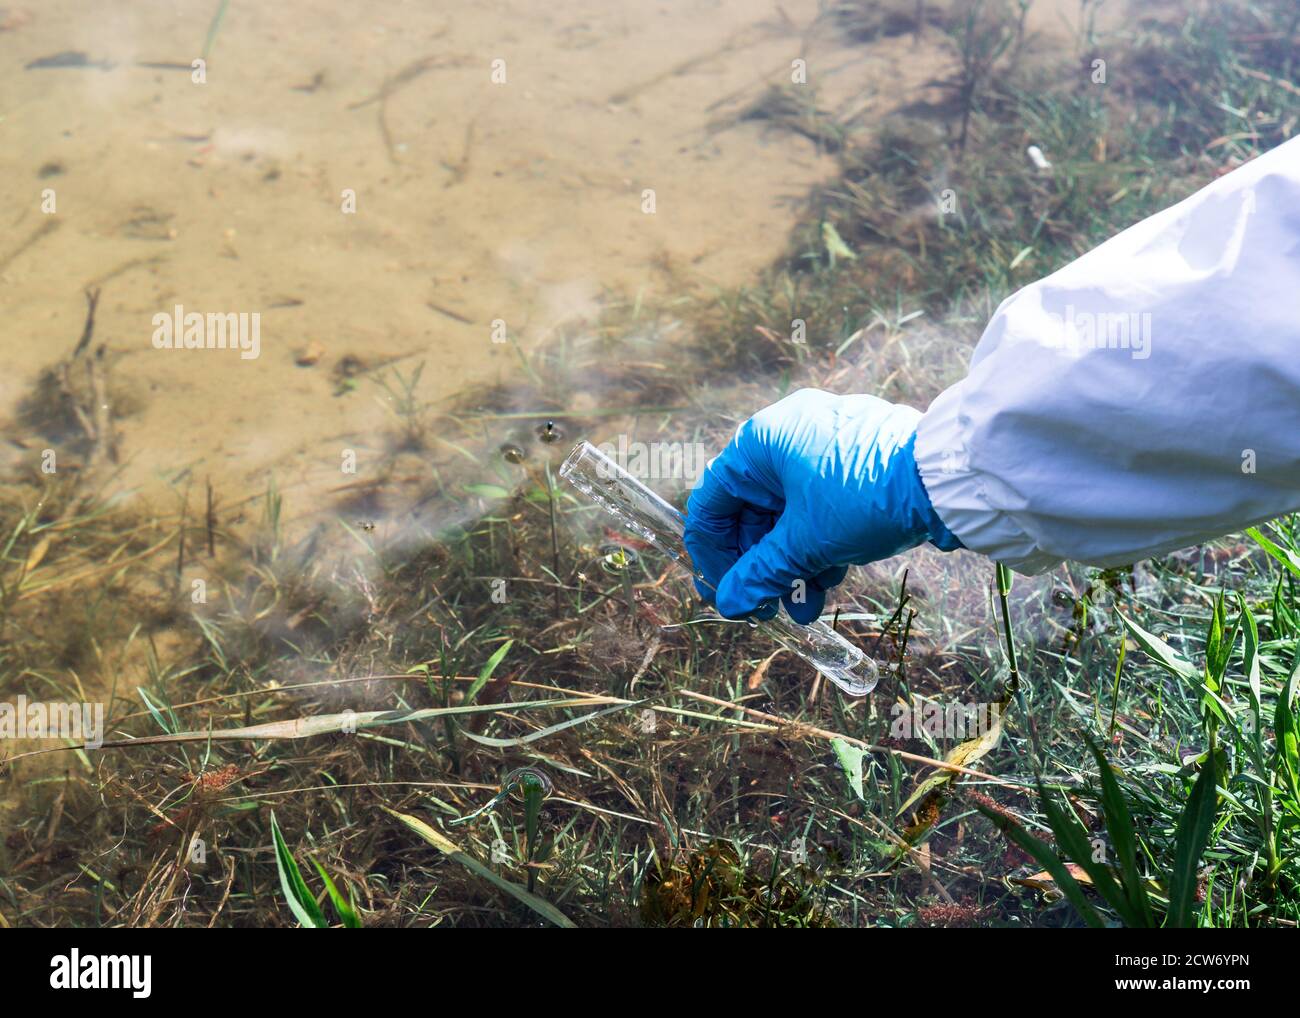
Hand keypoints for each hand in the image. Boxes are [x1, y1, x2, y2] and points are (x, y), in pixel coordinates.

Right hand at [683, 388, 959, 621]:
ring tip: (801, 610)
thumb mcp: (807, 542)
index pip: (713, 502)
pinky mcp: (853, 464)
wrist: (949, 477)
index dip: (713, 554)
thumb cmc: (866, 496)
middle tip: (764, 608)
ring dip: (790, 566)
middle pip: (752, 512)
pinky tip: (826, 586)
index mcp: (761, 442)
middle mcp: (786, 437)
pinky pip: (819, 508)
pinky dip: (817, 546)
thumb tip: (730, 602)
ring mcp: (822, 448)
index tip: (723, 592)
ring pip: (789, 516)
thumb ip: (761, 573)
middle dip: (760, 567)